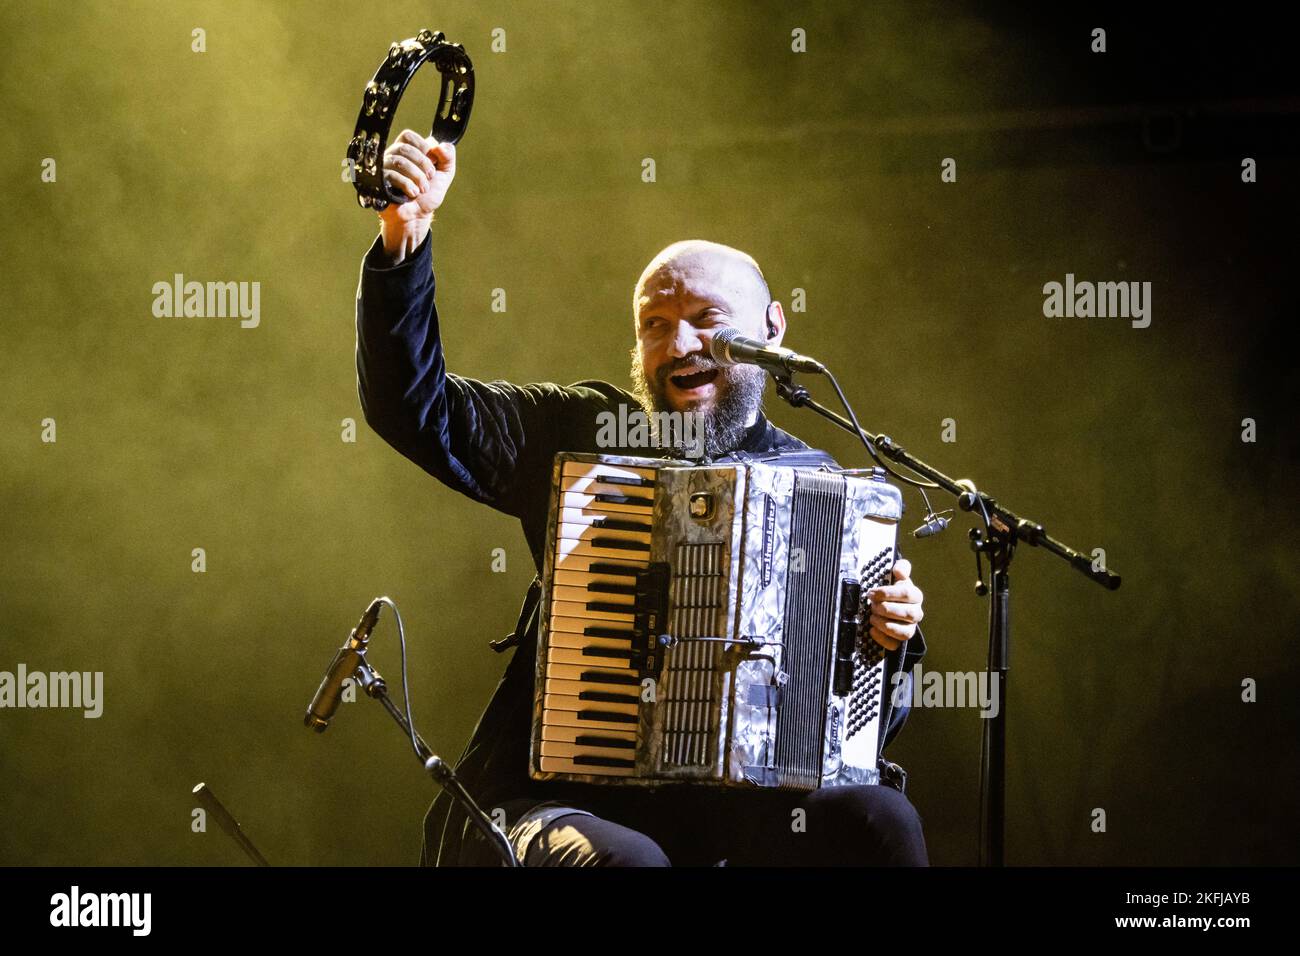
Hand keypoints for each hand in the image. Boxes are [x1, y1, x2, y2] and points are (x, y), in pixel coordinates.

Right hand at [375, 130, 455, 262]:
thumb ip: (448, 156)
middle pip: (404, 148)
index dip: (422, 146)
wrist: (417, 215)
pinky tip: (413, 193)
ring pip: (399, 161)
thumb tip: (441, 145)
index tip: (432, 161)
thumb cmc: (428, 193)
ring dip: (417, 176)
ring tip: (423, 189)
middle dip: (423, 163)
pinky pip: (391, 175)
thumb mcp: (444, 174)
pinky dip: (407, 184)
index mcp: (406, 151)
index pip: (408, 136)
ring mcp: (384, 170)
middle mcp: (392, 157)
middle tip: (430, 177)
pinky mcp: (379, 183)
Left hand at [865, 558, 923, 651]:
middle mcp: (915, 613)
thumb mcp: (897, 578)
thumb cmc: (894, 592)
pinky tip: (872, 630)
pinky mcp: (899, 641)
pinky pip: (894, 645)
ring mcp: (909, 628)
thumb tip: (900, 568)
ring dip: (886, 625)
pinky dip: (882, 638)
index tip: (873, 593)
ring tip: (872, 617)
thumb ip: (901, 569)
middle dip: (887, 609)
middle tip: (873, 605)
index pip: (907, 594)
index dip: (888, 593)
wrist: (891, 608)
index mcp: (915, 596)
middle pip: (908, 614)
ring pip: (904, 632)